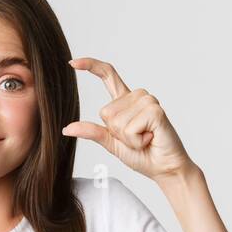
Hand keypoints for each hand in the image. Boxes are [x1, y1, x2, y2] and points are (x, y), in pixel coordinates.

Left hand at [62, 57, 194, 179]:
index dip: (91, 66)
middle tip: (136, 138)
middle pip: (106, 112)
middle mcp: (137, 97)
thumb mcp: (111, 143)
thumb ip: (92, 132)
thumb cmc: (142, 155)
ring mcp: (148, 101)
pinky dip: (136, 140)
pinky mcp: (155, 110)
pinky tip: (150, 138)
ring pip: (118, 121)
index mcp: (125, 102)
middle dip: (117, 133)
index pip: (107, 75)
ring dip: (128, 138)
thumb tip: (67, 128)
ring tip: (145, 138)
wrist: (164, 168)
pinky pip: (131, 127)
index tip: (72, 62)